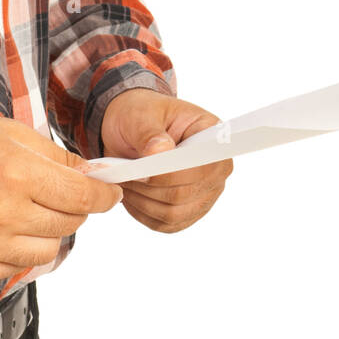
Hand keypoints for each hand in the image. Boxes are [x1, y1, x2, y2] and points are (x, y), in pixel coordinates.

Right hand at [0, 110, 122, 279]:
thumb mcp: (7, 132)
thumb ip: (53, 156)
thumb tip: (89, 174)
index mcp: (17, 172)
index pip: (81, 196)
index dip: (103, 196)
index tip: (109, 193)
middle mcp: (5, 211)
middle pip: (68, 224)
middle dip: (76, 209)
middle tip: (65, 196)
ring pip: (47, 251)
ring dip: (50, 232)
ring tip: (33, 212)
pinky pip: (16, 267)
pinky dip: (21, 250)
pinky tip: (9, 228)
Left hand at [97, 89, 233, 233]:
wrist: (129, 129)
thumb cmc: (139, 115)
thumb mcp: (139, 114)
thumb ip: (149, 132)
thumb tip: (160, 151)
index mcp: (212, 136)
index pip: (202, 165)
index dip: (172, 172)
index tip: (141, 167)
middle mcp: (215, 169)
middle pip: (184, 194)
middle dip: (148, 186)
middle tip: (123, 173)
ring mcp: (203, 194)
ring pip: (173, 213)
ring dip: (142, 200)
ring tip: (124, 180)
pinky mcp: (186, 212)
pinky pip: (165, 224)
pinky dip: (142, 212)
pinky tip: (130, 193)